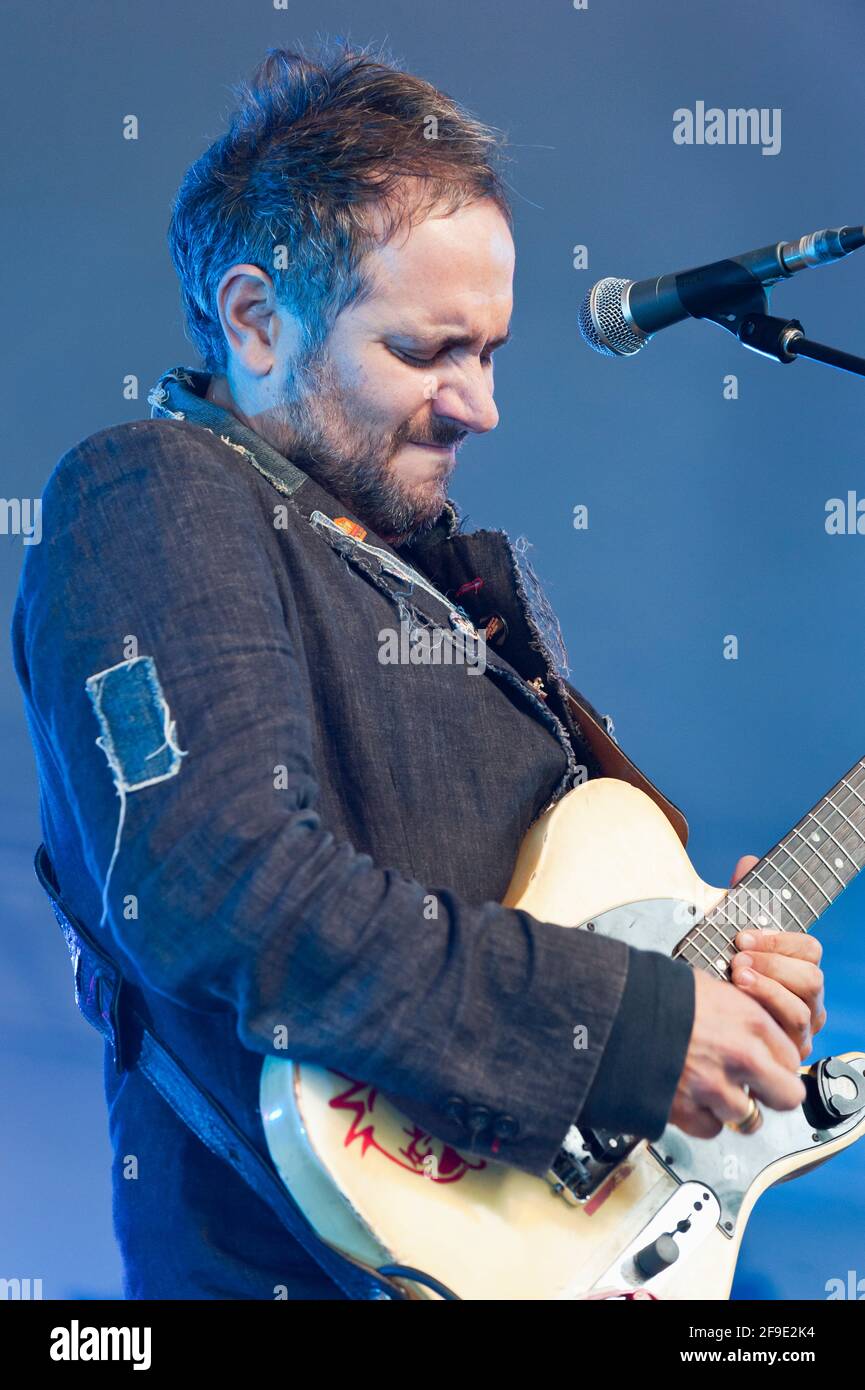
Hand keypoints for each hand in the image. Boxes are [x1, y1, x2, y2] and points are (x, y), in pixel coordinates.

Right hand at [669, 969, 805, 1137]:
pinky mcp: (687, 1110)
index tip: (768, 1064)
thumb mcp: (707, 987)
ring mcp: (715, 1087)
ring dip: (731, 1106)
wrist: (613, 1010)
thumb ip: (737, 1012)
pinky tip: (689, 1097)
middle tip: (757, 1088)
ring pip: (748, 1117)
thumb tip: (747, 1027)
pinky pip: (711, 1129)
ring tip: (710, 1087)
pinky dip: (702, 1118)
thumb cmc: (653, 991)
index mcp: (750, 1021)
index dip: (778, 1062)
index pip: (792, 1057)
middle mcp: (741, 1057)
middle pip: (787, 1096)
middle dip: (772, 1094)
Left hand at [728, 854, 826, 1060]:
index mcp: (799, 969)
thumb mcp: (726, 933)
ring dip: (767, 992)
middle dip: (773, 966)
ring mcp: (799, 1031)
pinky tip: (738, 1008)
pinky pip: (785, 1040)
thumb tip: (749, 862)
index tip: (743, 936)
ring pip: (800, 1011)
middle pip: (811, 979)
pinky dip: (762, 1020)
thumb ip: (741, 899)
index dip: (778, 940)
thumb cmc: (722, 977)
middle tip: (737, 959)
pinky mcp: (785, 1056)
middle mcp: (807, 1001)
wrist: (704, 1027)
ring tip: (736, 979)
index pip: (810, 950)